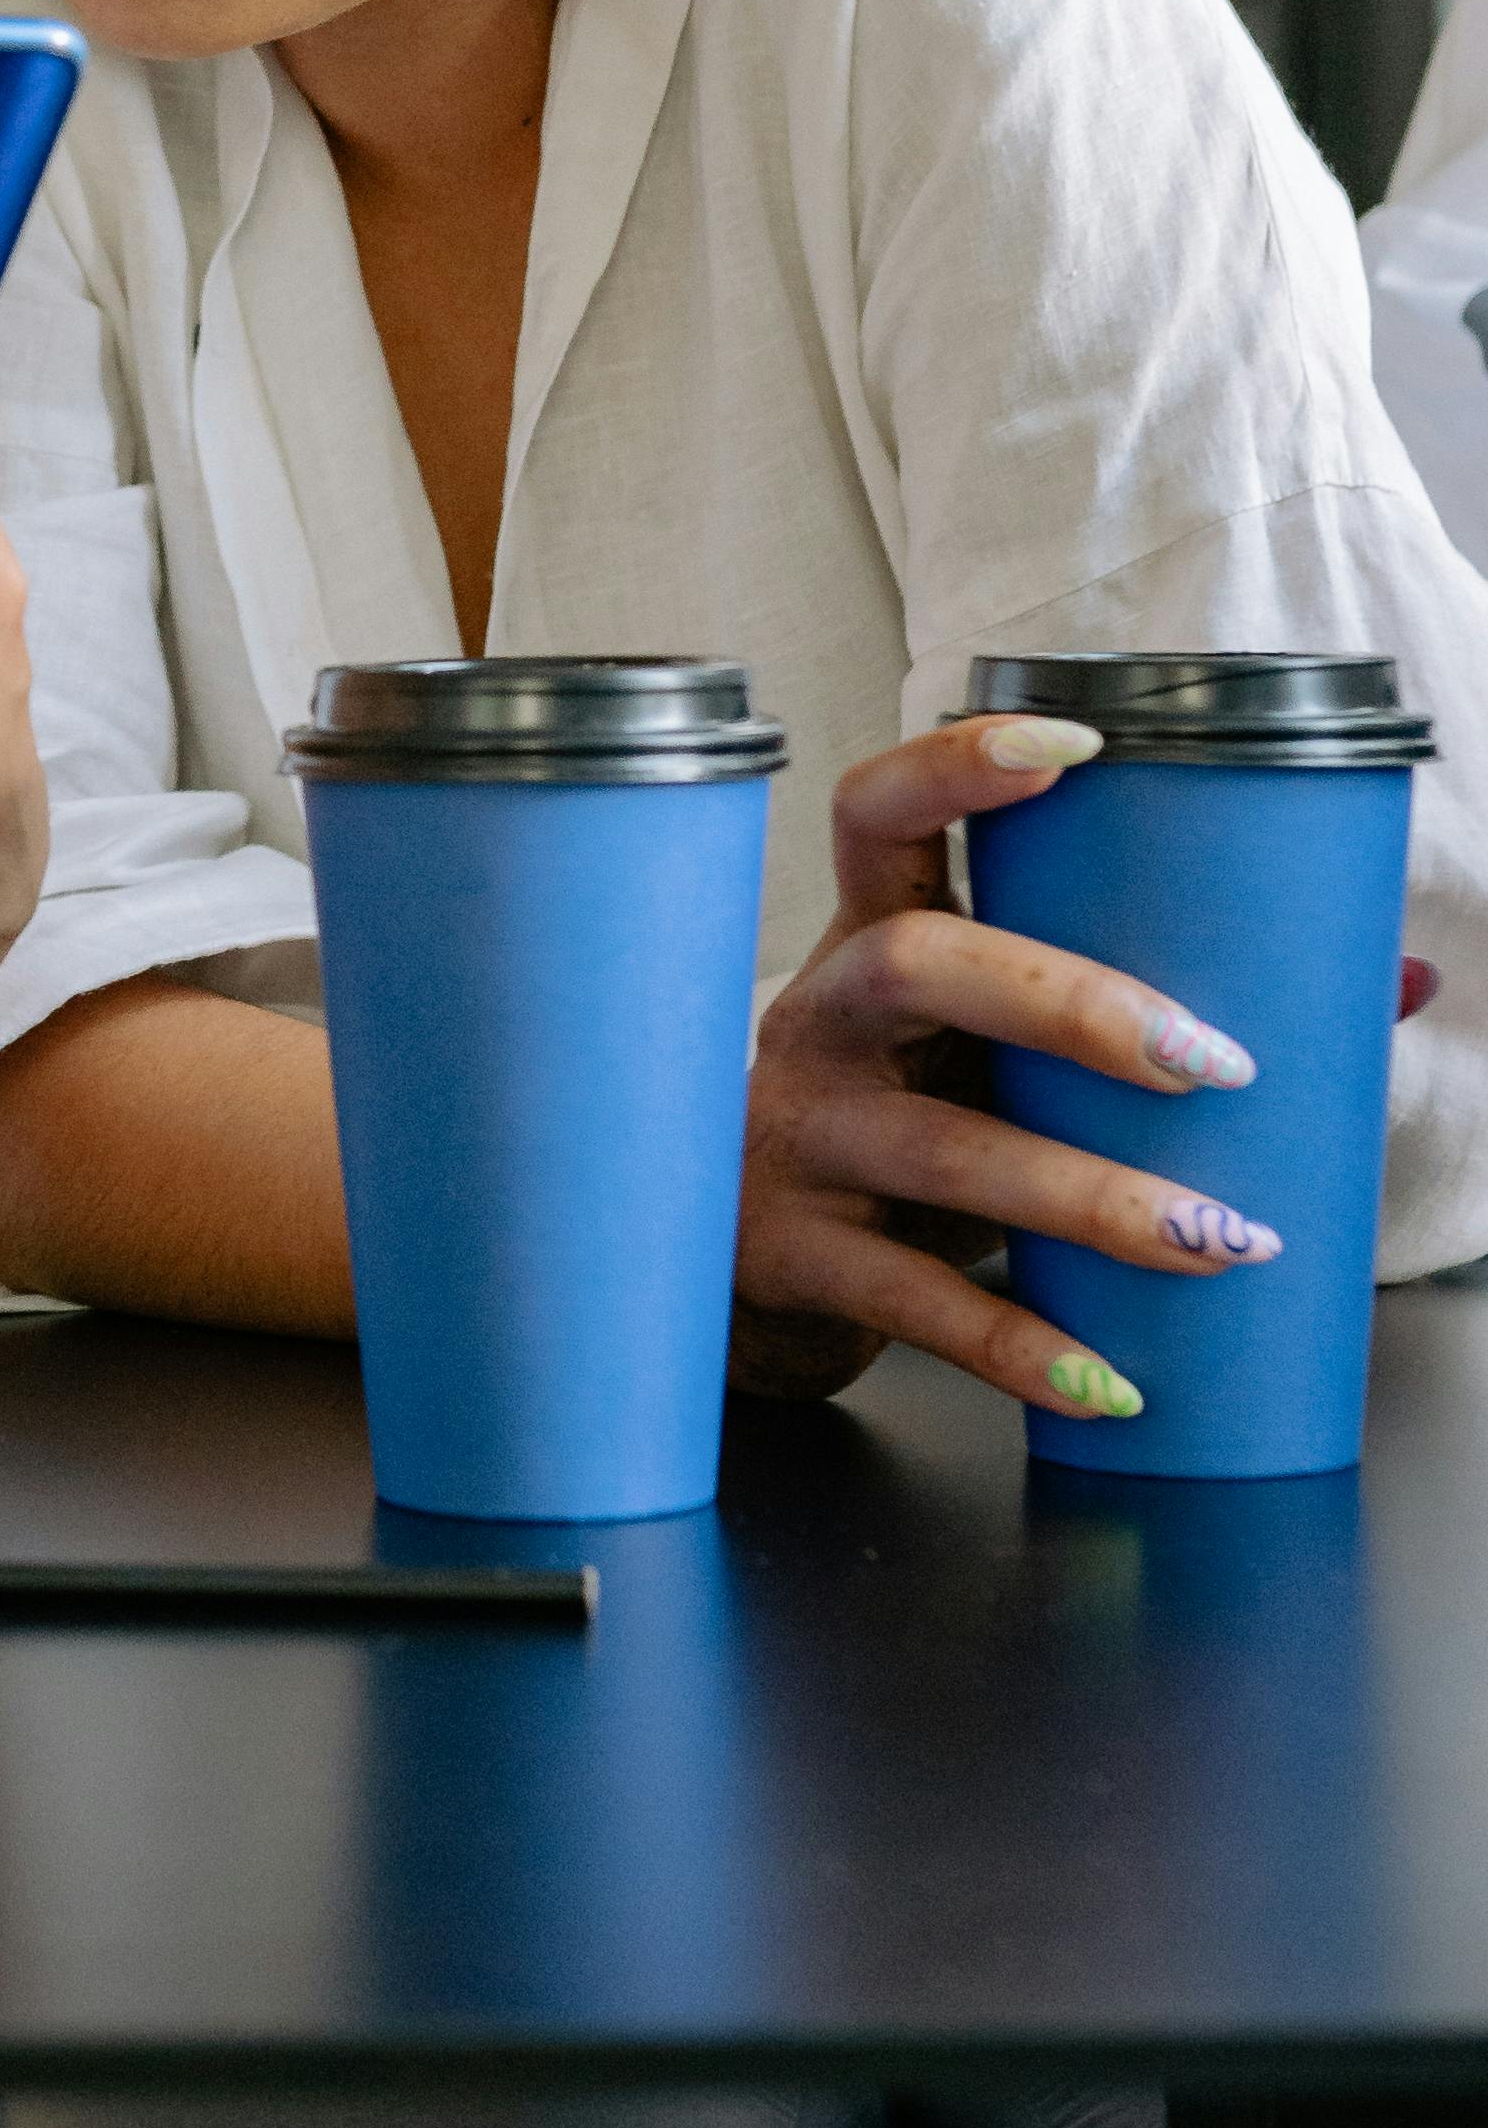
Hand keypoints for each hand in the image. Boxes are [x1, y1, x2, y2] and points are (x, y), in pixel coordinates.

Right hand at [733, 716, 1277, 1426]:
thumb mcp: (987, 1051)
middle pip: (916, 964)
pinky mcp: (796, 1256)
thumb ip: (1156, 1013)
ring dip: (1088, 1196)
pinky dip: (1021, 1346)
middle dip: (1070, 1003)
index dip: (958, 766)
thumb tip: (1395, 984)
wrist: (731, 1258)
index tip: (1077, 745)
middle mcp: (822, 1023)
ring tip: (1218, 1237)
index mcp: (868, 944)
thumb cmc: (901, 1119)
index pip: (878, 816)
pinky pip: (914, 1302)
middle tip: (1206, 1060)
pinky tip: (1112, 1382)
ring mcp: (801, 1140)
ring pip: (939, 1151)